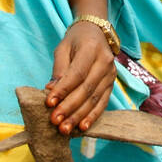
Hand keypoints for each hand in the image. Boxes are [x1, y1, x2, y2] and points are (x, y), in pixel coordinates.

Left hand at [45, 20, 115, 134]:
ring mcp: (111, 75)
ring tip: (65, 129)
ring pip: (94, 99)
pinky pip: (103, 103)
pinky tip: (82, 127)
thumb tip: (51, 91)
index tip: (49, 103)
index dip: (63, 90)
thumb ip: (59, 69)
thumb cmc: (76, 41)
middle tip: (55, 121)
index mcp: (91, 49)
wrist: (96, 33)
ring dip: (79, 116)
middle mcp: (105, 62)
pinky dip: (92, 116)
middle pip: (87, 89)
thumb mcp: (63, 48)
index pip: (77, 73)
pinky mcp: (112, 84)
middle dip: (69, 107)